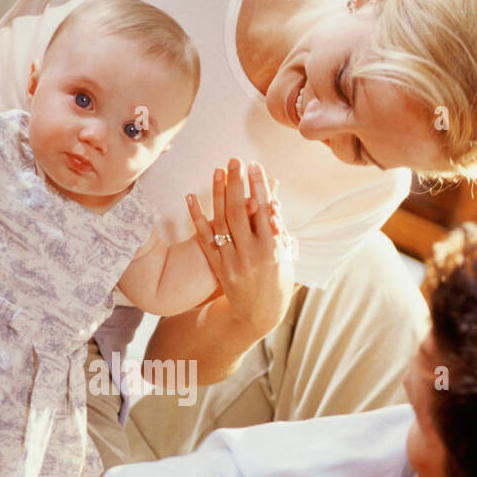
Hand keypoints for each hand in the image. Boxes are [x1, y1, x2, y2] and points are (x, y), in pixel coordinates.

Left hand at [186, 160, 294, 340]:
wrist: (257, 316)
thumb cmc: (277, 282)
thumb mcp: (285, 256)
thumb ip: (277, 229)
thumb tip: (272, 202)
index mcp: (271, 251)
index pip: (265, 213)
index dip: (259, 187)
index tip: (254, 166)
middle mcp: (249, 255)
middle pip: (239, 212)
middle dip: (236, 184)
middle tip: (234, 160)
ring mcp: (231, 261)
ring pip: (221, 222)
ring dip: (218, 194)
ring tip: (217, 170)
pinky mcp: (217, 266)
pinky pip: (204, 238)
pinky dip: (197, 217)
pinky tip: (190, 197)